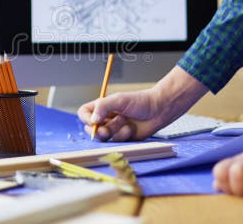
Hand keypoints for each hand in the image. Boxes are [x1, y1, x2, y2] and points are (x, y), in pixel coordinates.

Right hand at [77, 66, 208, 140]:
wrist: (158, 110)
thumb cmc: (139, 101)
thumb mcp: (119, 100)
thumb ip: (103, 107)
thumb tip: (92, 120)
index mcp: (102, 107)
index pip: (84, 114)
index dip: (87, 119)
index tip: (94, 121)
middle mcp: (106, 118)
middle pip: (92, 129)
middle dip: (99, 131)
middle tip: (106, 131)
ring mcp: (114, 129)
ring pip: (104, 137)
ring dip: (114, 131)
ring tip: (125, 122)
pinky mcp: (123, 138)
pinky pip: (116, 142)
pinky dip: (123, 136)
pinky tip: (131, 129)